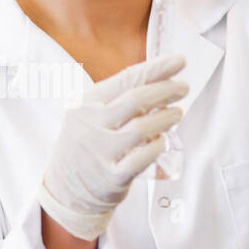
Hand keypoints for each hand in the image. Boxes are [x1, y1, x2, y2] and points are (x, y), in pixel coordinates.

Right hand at [38, 52, 188, 240]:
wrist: (65, 187)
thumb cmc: (86, 144)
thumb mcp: (89, 114)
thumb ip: (117, 98)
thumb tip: (160, 79)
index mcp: (87, 103)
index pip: (126, 79)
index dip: (156, 68)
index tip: (179, 61)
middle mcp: (92, 124)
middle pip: (136, 100)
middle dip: (166, 90)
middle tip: (183, 87)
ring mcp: (101, 151)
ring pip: (142, 128)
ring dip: (166, 117)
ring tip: (178, 113)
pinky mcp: (112, 176)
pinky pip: (142, 159)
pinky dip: (157, 147)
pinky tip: (164, 141)